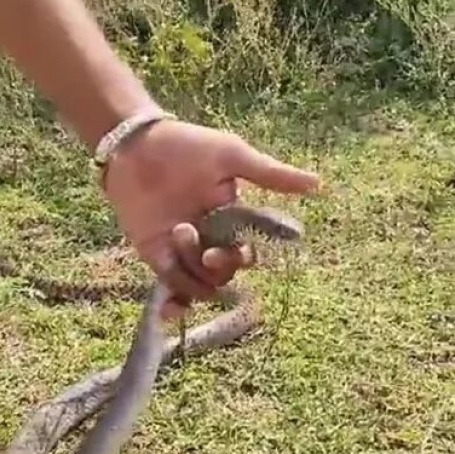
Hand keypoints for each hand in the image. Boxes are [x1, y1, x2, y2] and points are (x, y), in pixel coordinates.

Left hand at [101, 119, 319, 317]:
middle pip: (224, 271)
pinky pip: (169, 282)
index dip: (248, 257)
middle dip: (222, 268)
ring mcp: (180, 247)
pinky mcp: (153, 251)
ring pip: (198, 280)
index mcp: (231, 217)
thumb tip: (318, 184)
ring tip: (181, 232)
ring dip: (194, 272)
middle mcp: (209, 237)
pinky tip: (171, 309)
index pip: (247, 249)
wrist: (136, 144)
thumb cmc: (186, 145)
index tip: (246, 251)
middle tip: (212, 254)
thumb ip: (270, 175)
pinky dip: (173, 299)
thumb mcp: (231, 156)